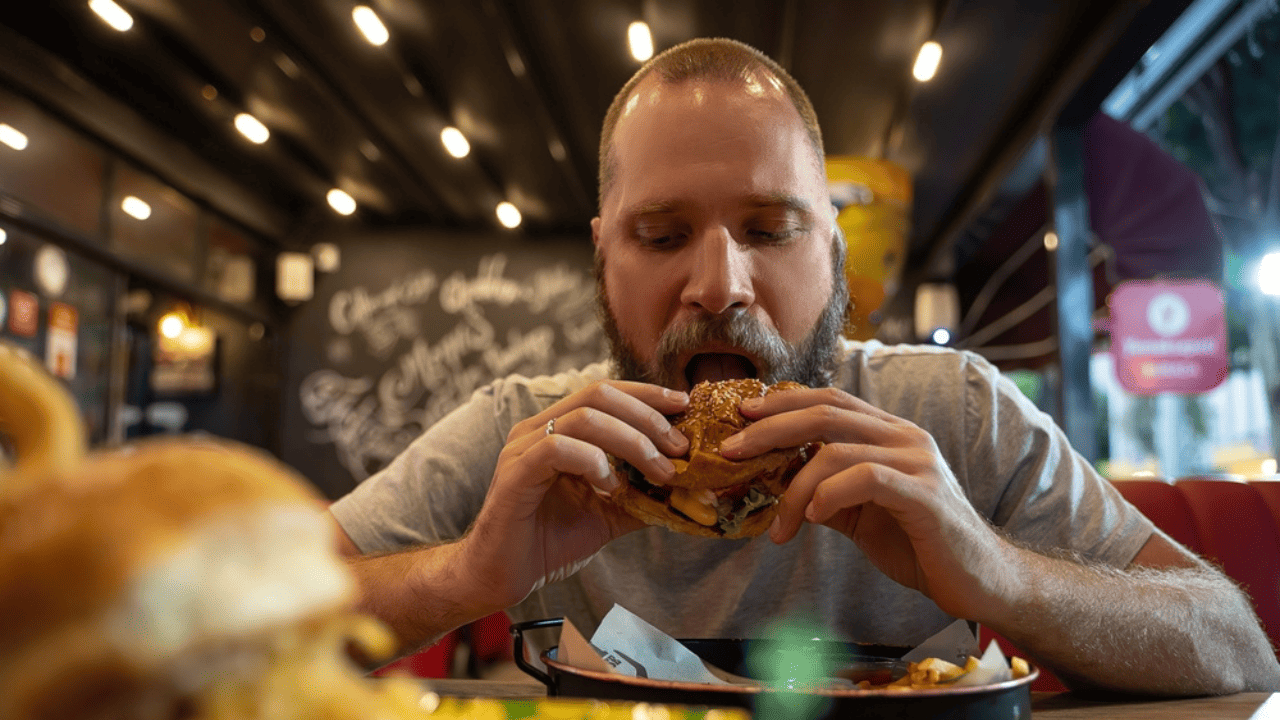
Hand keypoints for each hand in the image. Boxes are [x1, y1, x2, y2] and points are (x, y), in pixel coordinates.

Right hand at [455, 381, 688, 609]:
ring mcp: (524, 448)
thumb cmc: (548, 542)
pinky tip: (611, 488)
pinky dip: (593, 463)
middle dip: (647, 417)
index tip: (684, 404)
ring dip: (631, 441)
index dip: (647, 394)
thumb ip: (642, 496)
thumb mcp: (609, 515)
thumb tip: (688, 489)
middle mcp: (538, 429)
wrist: (501, 577)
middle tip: (679, 447)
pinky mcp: (515, 474)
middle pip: (599, 394)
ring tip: (658, 471)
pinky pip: (557, 449)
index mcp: (559, 430)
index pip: (606, 392)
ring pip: (584, 418)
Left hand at [722, 387, 1019, 622]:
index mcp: (889, 433)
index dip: (782, 404)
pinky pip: (866, 479)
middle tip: (731, 451)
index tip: (740, 415)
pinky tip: (814, 518)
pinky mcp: (924, 495)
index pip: (828, 400)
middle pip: (825, 413)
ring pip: (837, 450)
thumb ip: (824, 489)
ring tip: (779, 526)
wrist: (976, 580)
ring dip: (795, 488)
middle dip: (769, 430)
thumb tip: (774, 480)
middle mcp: (904, 437)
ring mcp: (917, 461)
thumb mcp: (859, 512)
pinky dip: (830, 494)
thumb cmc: (918, 543)